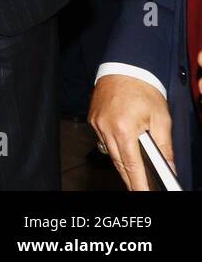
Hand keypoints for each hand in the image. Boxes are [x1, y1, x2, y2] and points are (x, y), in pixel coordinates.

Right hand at [88, 73, 173, 190]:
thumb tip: (169, 168)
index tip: (143, 194)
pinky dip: (114, 148)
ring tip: (133, 174)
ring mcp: (97, 124)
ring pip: (110, 153)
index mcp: (124, 129)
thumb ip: (165, 146)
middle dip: (129, 178)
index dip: (138, 184)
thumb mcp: (162, 118)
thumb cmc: (143, 89)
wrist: (125, 67)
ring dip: (121, 164)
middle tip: (139, 189)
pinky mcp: (93, 119)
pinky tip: (123, 149)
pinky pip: (104, 140)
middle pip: (118, 163)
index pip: (132, 165)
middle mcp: (107, 128)